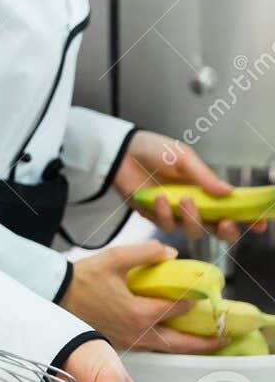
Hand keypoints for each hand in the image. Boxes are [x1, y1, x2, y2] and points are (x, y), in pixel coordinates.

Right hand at [59, 241, 224, 352]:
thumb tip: (170, 253)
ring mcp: (130, 340)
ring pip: (168, 349)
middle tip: (224, 337)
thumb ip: (145, 252)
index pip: (179, 308)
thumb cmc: (83, 279)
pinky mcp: (122, 342)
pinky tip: (172, 338)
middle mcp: (138, 332)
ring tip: (205, 342)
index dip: (195, 300)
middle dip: (206, 341)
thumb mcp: (114, 258)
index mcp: (140, 312)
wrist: (57, 295)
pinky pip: (153, 348)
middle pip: (182, 343)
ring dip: (189, 346)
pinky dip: (169, 345)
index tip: (205, 293)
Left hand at [113, 131, 265, 241]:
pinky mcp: (155, 217)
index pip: (233, 209)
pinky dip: (164, 213)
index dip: (248, 219)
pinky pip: (166, 225)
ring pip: (194, 231)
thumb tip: (230, 192)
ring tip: (184, 199)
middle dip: (226, 230)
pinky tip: (158, 198)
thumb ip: (205, 177)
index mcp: (207, 190)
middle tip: (224, 222)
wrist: (122, 152)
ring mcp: (175, 213)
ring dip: (192, 218)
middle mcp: (195, 205)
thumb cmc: (154, 150)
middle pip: (218, 230)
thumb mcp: (183, 158)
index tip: (259, 224)